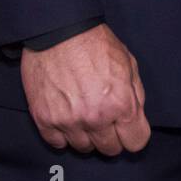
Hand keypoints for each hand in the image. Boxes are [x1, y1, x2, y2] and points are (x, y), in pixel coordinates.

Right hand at [20, 22, 150, 155]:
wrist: (59, 30)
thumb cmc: (96, 44)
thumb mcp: (128, 63)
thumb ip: (136, 95)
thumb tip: (136, 118)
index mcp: (121, 104)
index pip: (136, 143)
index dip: (134, 134)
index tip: (128, 128)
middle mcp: (95, 118)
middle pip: (110, 149)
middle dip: (112, 136)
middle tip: (106, 118)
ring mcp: (68, 122)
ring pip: (84, 149)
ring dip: (87, 135)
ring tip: (85, 114)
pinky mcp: (44, 120)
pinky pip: (58, 143)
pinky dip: (64, 134)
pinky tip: (67, 117)